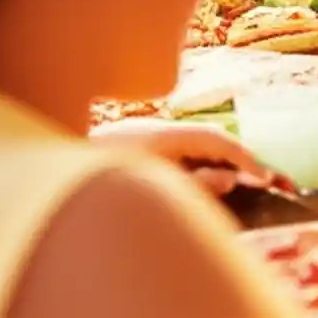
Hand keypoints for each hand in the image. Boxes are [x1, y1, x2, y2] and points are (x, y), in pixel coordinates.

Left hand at [89, 119, 272, 195]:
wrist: (53, 178)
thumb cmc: (103, 182)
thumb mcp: (157, 187)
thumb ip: (197, 185)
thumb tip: (230, 180)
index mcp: (164, 136)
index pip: (217, 139)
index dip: (245, 156)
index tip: (264, 176)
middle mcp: (156, 130)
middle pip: (207, 139)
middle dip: (233, 158)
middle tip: (256, 180)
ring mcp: (143, 136)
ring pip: (192, 145)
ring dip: (213, 161)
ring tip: (230, 183)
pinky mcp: (133, 146)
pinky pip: (176, 151)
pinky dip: (194, 164)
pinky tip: (196, 182)